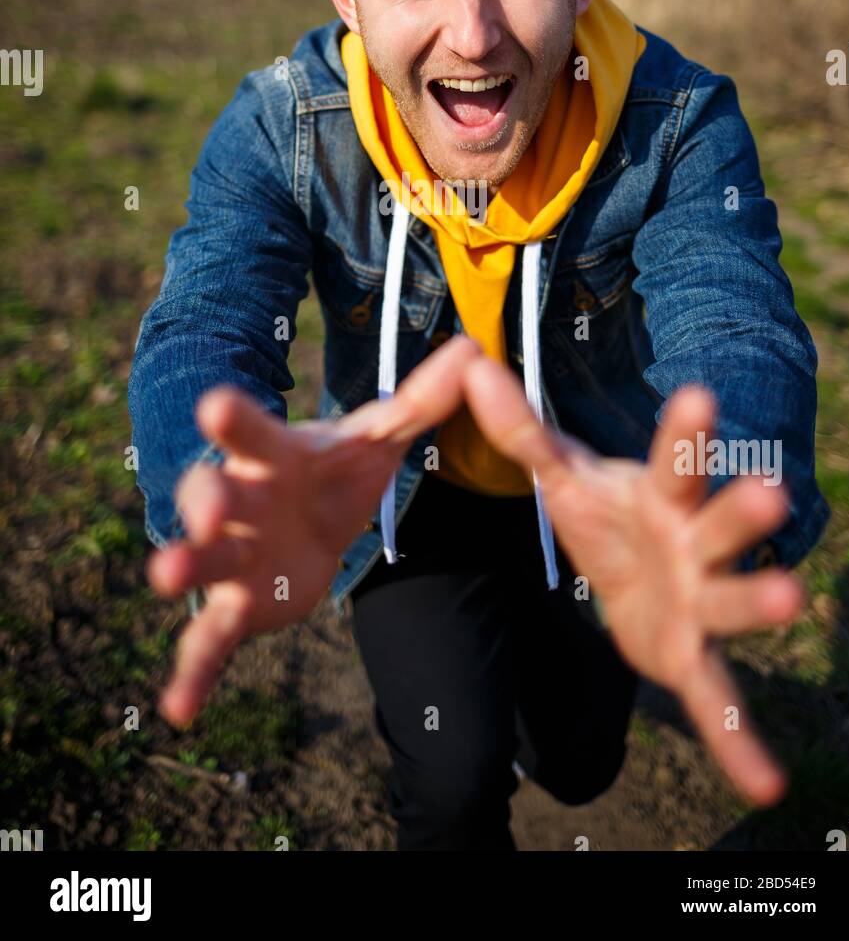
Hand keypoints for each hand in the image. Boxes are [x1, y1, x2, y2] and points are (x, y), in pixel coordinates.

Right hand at [148, 335, 479, 726]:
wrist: (304, 518)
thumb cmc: (333, 471)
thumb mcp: (376, 438)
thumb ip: (420, 401)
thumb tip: (473, 348)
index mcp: (274, 457)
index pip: (253, 433)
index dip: (236, 419)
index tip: (215, 404)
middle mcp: (242, 502)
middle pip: (213, 497)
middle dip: (205, 505)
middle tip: (206, 515)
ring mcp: (234, 557)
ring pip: (204, 563)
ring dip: (185, 570)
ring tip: (166, 579)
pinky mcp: (238, 607)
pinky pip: (210, 642)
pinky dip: (193, 675)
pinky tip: (177, 710)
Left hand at [461, 356, 803, 805]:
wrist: (632, 581)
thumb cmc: (611, 517)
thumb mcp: (565, 475)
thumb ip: (522, 429)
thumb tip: (473, 365)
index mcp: (663, 494)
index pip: (674, 457)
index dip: (686, 430)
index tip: (699, 397)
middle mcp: (695, 541)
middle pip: (720, 522)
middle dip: (743, 511)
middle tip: (771, 494)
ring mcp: (700, 599)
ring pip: (731, 597)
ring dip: (758, 601)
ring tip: (789, 599)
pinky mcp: (692, 656)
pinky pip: (717, 698)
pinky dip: (741, 741)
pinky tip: (767, 785)